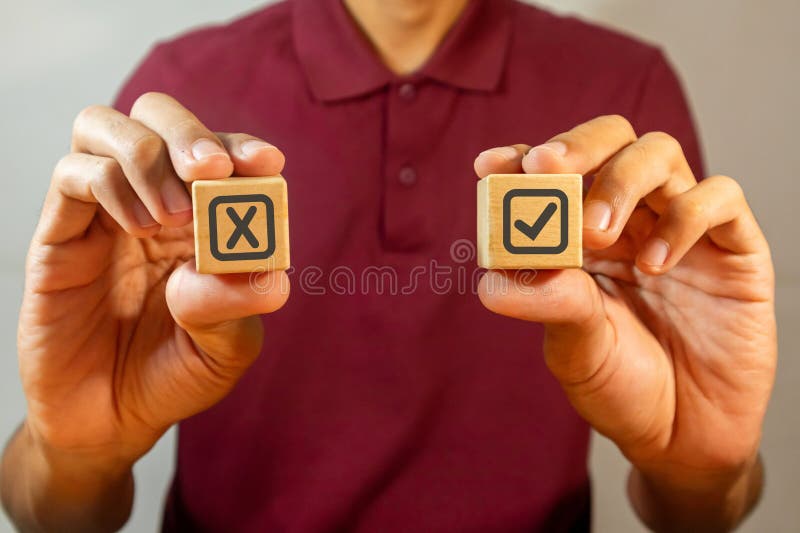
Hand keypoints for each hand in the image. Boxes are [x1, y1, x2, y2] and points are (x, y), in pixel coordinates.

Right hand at [18, 92, 288, 467]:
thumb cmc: (175, 376)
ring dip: (146, 155)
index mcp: (205, 220)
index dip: (242, 146)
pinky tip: (138, 226)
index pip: (220, 155)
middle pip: (158, 119)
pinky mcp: (61, 235)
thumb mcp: (225, 351)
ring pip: (104, 128)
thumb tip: (267, 272)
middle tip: (210, 169)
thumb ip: (239, 307)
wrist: (110, 421)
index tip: (266, 161)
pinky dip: (109, 184)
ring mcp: (105, 214)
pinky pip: (74, 176)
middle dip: (189, 132)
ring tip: (173, 214)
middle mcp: (154, 204)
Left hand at [474, 116, 775, 524]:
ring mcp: (681, 228)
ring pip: (660, 154)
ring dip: (621, 181)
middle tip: (546, 168)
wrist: (683, 436)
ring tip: (596, 234)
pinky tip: (655, 265)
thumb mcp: (575, 348)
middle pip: (612, 141)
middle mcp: (632, 219)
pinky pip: (719, 199)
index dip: (522, 160)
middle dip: (576, 146)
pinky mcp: (733, 248)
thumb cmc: (621, 386)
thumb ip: (549, 304)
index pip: (556, 175)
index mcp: (583, 235)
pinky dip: (685, 217)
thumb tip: (492, 282)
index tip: (489, 166)